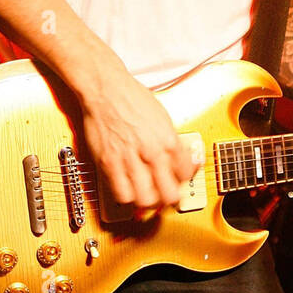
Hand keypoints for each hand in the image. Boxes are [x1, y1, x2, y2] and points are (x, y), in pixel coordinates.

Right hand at [78, 69, 194, 208]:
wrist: (106, 89)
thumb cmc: (132, 99)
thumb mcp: (163, 119)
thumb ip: (171, 142)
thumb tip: (179, 160)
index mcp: (169, 140)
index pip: (185, 175)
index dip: (185, 179)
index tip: (180, 178)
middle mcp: (152, 152)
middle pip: (168, 194)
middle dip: (169, 198)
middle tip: (165, 195)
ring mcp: (130, 160)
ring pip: (145, 200)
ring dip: (148, 203)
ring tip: (147, 196)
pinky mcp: (109, 163)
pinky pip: (121, 194)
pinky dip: (127, 198)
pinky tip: (129, 191)